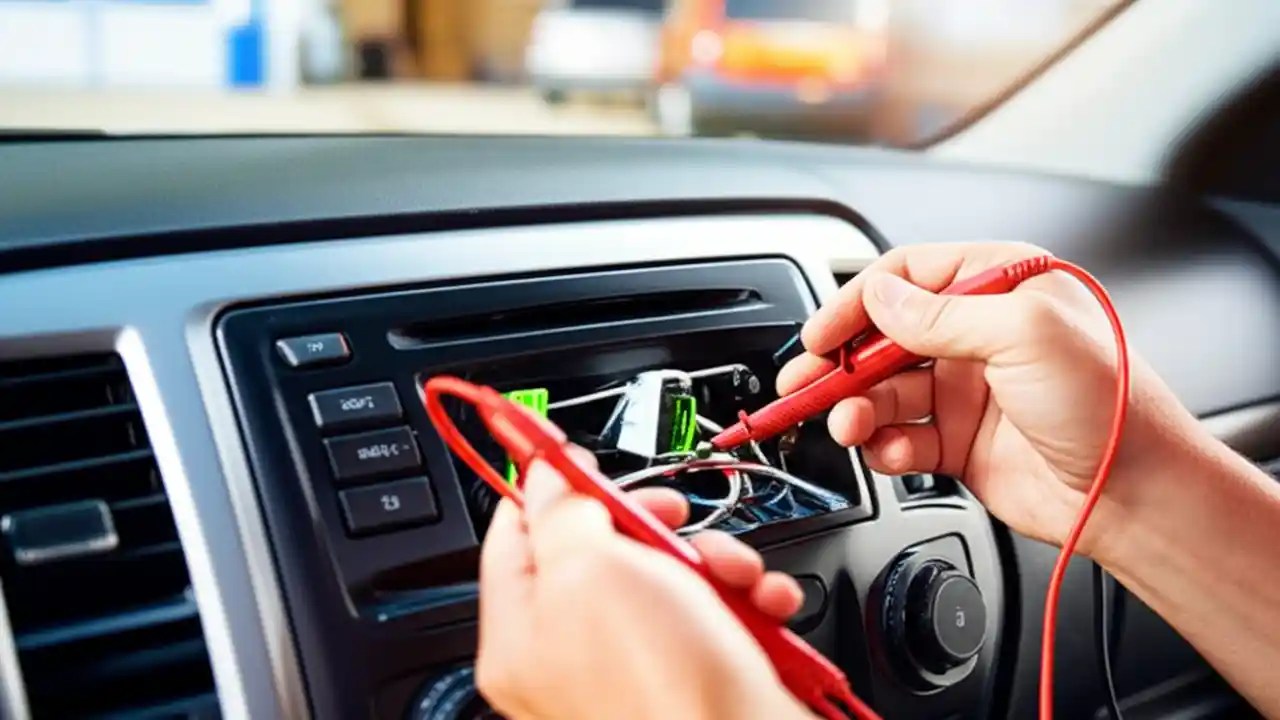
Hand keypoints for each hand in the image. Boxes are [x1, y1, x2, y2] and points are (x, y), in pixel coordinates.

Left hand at [476, 447, 812, 719]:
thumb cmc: (662, 691)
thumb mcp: (592, 570)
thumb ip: (562, 511)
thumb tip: (545, 473)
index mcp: (523, 634)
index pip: (515, 532)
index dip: (549, 484)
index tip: (572, 448)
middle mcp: (573, 657)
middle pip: (601, 549)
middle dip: (651, 524)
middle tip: (669, 517)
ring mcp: (638, 670)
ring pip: (670, 575)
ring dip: (714, 560)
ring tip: (735, 576)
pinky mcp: (698, 679)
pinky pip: (719, 614)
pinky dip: (750, 600)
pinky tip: (763, 605)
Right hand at [778, 242, 1204, 556]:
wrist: (1134, 494)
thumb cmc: (1107, 404)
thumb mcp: (1023, 334)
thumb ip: (939, 314)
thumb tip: (877, 298)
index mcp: (999, 285)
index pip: (905, 276)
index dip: (855, 304)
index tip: (821, 335)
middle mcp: (977, 333)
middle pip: (881, 338)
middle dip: (839, 364)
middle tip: (804, 385)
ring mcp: (965, 390)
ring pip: (882, 392)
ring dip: (857, 409)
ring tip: (849, 426)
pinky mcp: (958, 442)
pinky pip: (900, 438)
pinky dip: (886, 447)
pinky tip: (893, 452)